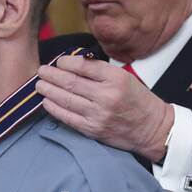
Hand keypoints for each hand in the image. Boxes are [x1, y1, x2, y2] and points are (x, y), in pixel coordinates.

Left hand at [35, 56, 173, 161]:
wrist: (152, 128)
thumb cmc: (138, 101)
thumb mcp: (126, 78)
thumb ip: (101, 72)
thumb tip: (73, 64)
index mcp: (116, 79)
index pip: (84, 67)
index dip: (66, 63)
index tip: (58, 62)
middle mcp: (106, 96)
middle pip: (71, 82)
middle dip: (52, 75)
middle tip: (41, 71)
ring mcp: (99, 114)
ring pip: (67, 99)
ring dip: (49, 91)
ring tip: (39, 85)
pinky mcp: (93, 129)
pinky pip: (69, 118)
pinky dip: (55, 109)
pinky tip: (47, 102)